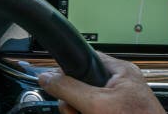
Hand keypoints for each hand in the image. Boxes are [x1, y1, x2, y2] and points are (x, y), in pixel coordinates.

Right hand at [38, 52, 164, 113]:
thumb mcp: (97, 103)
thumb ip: (69, 88)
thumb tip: (47, 78)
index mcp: (120, 71)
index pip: (84, 59)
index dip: (68, 71)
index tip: (57, 83)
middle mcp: (119, 85)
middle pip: (80, 85)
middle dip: (73, 101)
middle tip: (77, 111)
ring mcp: (117, 104)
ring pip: (83, 104)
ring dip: (77, 113)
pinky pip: (90, 113)